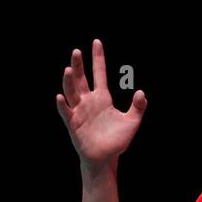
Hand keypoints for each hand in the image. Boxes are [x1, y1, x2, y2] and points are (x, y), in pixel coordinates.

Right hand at [56, 39, 147, 169]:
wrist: (105, 158)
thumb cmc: (117, 140)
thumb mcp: (132, 122)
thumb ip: (138, 107)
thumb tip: (141, 92)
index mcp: (102, 98)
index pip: (99, 73)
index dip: (98, 58)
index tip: (96, 42)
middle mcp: (88, 101)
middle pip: (82, 79)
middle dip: (79, 65)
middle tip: (76, 51)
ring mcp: (79, 111)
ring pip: (72, 92)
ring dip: (69, 81)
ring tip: (69, 69)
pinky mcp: (73, 124)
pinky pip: (66, 112)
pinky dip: (62, 105)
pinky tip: (60, 97)